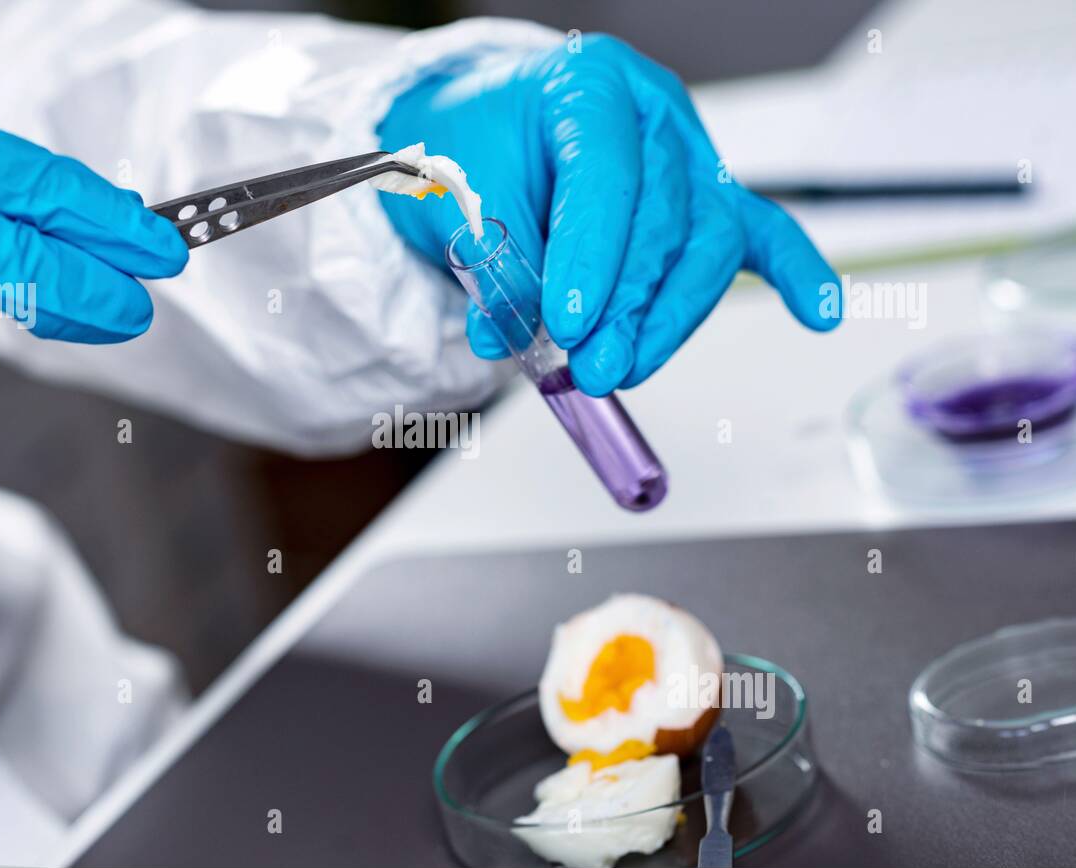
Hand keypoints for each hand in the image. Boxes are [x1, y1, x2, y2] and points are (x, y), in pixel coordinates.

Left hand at [378, 35, 840, 395]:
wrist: (484, 131)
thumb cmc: (474, 146)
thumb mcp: (460, 192)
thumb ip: (493, 263)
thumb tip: (508, 339)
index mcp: (589, 86)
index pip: (606, 175)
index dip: (591, 256)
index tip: (567, 322)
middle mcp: (653, 115)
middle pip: (666, 217)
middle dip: (630, 306)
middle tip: (594, 367)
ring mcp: (691, 157)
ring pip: (709, 242)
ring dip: (672, 318)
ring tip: (627, 369)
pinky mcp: (708, 201)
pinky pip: (762, 235)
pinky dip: (793, 273)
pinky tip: (817, 312)